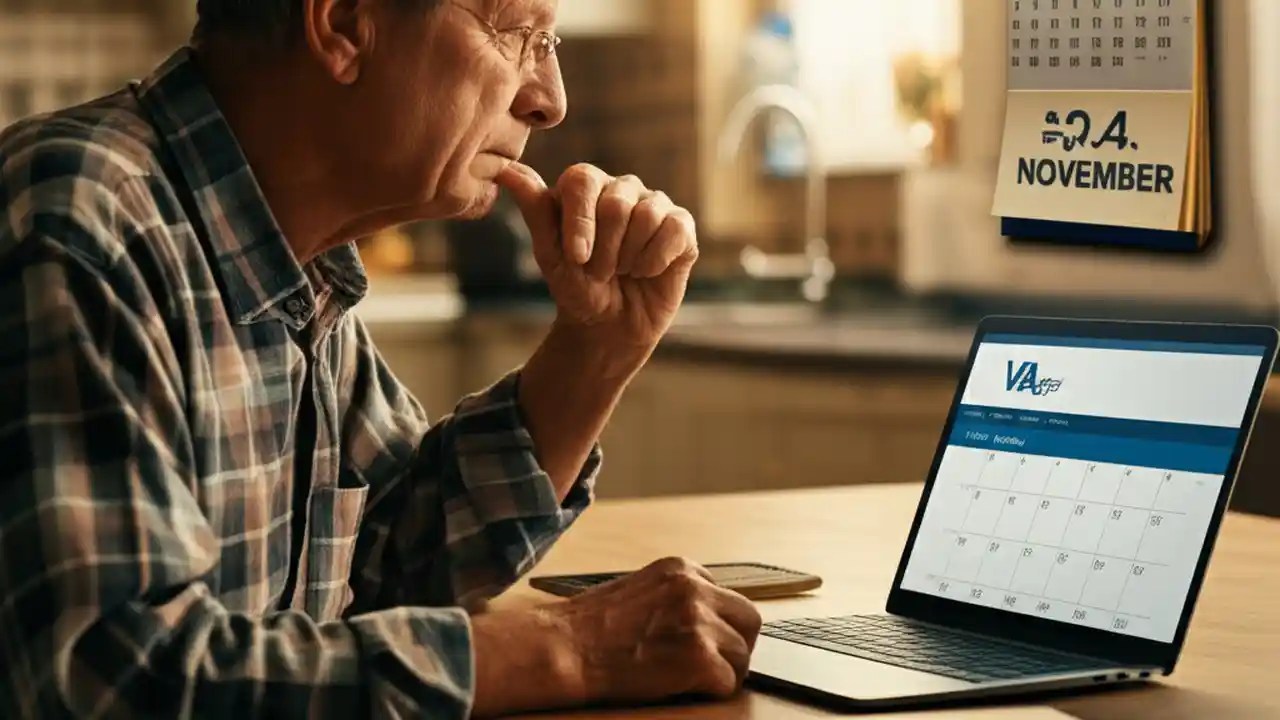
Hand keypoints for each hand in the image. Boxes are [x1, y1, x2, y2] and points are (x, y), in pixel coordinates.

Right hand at [468, 558, 761, 715]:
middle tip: (712, 665)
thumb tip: (706, 620)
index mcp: (681, 569)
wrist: (564, 648)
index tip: (700, 642)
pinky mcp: (699, 657)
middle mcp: (695, 589)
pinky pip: (728, 682)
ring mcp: (699, 621)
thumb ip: (675, 598)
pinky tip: (682, 689)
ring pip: (742, 654)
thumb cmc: (589, 627)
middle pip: (749, 620)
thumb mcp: (640, 590)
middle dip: (735, 646)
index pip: (727, 598)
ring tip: (688, 679)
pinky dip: (710, 692)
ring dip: (721, 671)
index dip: (718, 626)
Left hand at [496, 163, 698, 358]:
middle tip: (601, 272)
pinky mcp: (681, 227)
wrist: (608, 328)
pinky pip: (674, 229)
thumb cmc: (577, 288)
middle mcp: (621, 188)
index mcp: (586, 187)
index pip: (581, 180)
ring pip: (647, 216)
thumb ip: (535, 211)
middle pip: (616, 204)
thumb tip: (506, 171)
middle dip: (605, 251)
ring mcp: (654, 205)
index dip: (579, 222)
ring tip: (623, 271)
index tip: (577, 259)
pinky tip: (648, 271)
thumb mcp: (550, 255)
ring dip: (630, 258)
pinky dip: (656, 260)